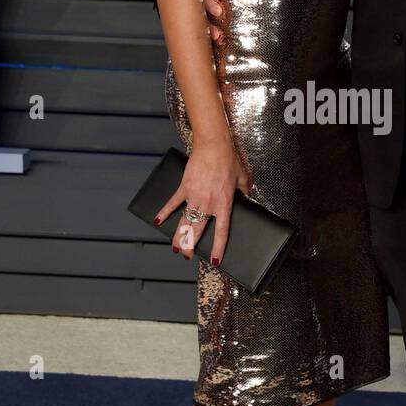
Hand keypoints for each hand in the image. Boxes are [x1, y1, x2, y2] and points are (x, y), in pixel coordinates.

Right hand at [154, 133, 250, 263]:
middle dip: (191, 246)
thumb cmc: (228, 159)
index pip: (222, 232)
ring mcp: (194, 196)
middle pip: (197, 231)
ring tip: (175, 247)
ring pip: (184, 221)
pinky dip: (164, 212)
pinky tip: (158, 221)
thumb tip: (247, 195)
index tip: (216, 260)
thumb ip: (245, 190)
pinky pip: (172, 203)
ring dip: (178, 236)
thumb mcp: (242, 177)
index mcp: (224, 204)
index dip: (218, 248)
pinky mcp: (184, 187)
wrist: (213, 145)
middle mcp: (208, 204)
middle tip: (186, 255)